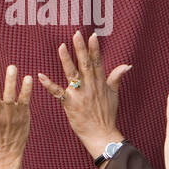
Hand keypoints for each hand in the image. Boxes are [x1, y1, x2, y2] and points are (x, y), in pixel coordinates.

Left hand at [37, 32, 129, 158]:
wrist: (101, 134)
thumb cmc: (107, 115)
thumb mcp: (114, 94)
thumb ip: (117, 77)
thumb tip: (127, 65)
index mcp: (100, 83)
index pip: (97, 62)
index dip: (95, 49)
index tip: (92, 35)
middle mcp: (90, 86)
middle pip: (85, 64)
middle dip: (81, 49)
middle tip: (77, 34)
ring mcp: (79, 94)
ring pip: (72, 74)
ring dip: (66, 60)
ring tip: (61, 46)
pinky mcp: (69, 103)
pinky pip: (57, 92)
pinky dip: (48, 84)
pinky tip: (40, 75)